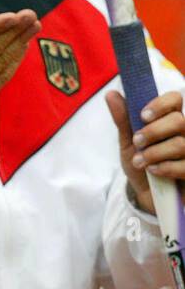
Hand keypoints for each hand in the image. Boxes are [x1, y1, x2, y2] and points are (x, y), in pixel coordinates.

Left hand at [106, 89, 184, 214]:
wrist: (145, 194)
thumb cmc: (140, 163)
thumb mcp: (128, 142)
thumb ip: (123, 119)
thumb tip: (110, 93)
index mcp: (170, 119)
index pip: (175, 99)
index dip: (161, 104)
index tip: (142, 116)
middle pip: (179, 120)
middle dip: (153, 132)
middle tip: (137, 142)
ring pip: (180, 144)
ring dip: (154, 153)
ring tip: (140, 161)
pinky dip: (165, 168)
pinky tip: (153, 171)